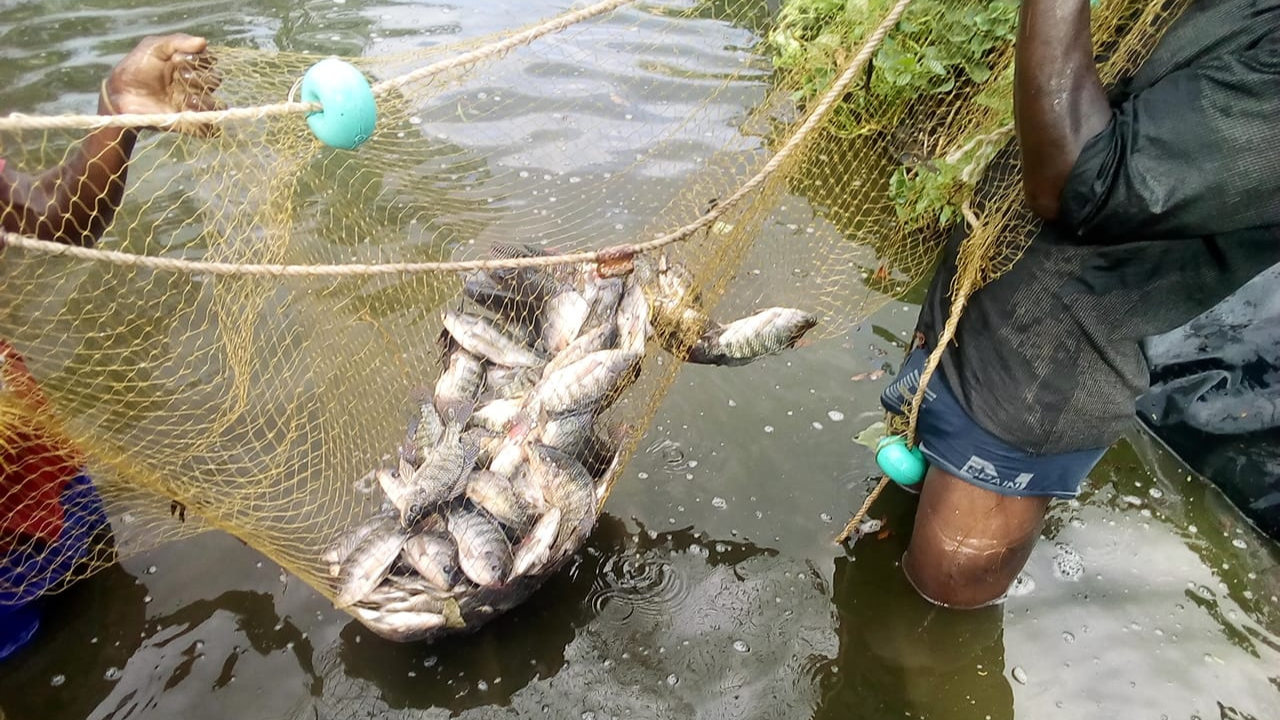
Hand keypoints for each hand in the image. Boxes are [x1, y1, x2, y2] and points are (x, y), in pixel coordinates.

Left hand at [102, 34, 223, 136]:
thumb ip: (178, 41)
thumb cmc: (136, 68)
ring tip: (184, 98)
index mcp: (189, 66)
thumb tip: (203, 42)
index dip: (198, 60)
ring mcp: (192, 104)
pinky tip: (185, 110)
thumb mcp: (153, 47)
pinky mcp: (188, 122)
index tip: (178, 59)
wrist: (122, 94)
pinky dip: (203, 120)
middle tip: (179, 77)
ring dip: (202, 99)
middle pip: (215, 81)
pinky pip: (207, 126)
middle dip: (200, 78)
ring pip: (215, 104)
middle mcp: (194, 84)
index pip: (209, 61)